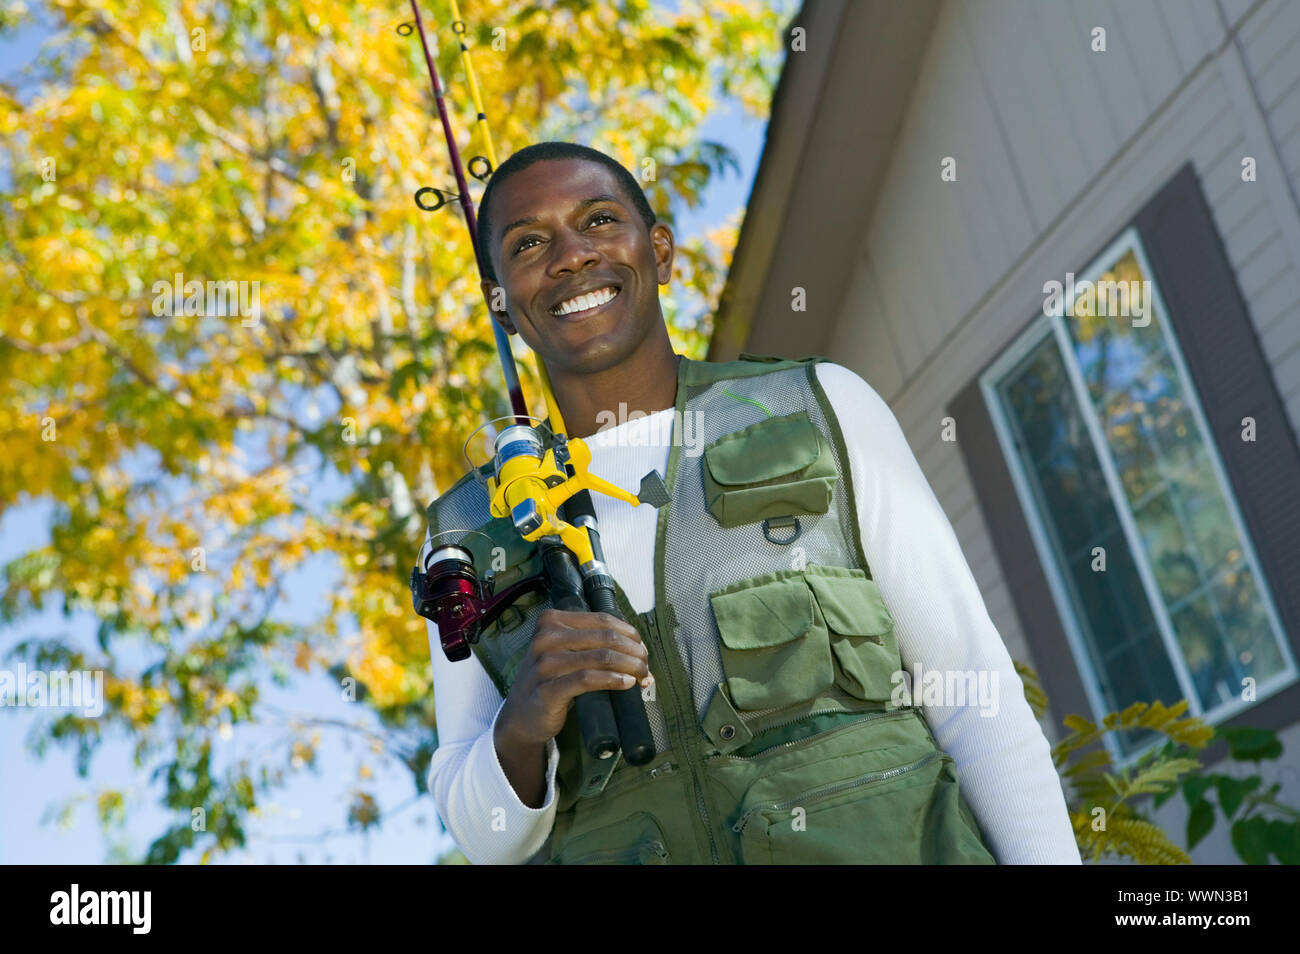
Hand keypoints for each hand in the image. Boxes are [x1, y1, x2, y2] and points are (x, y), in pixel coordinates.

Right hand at [497, 608, 651, 747]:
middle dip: (634, 651)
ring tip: (642, 676)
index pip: (602, 620)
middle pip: (606, 637)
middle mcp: (545, 637)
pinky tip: (627, 684)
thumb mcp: (564, 651)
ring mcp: (544, 664)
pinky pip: (588, 679)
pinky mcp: (547, 690)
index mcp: (551, 620)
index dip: (629, 633)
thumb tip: (637, 647)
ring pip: (601, 657)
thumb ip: (591, 642)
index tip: (642, 649)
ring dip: (630, 666)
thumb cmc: (550, 680)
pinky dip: (613, 680)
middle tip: (645, 665)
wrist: (521, 715)